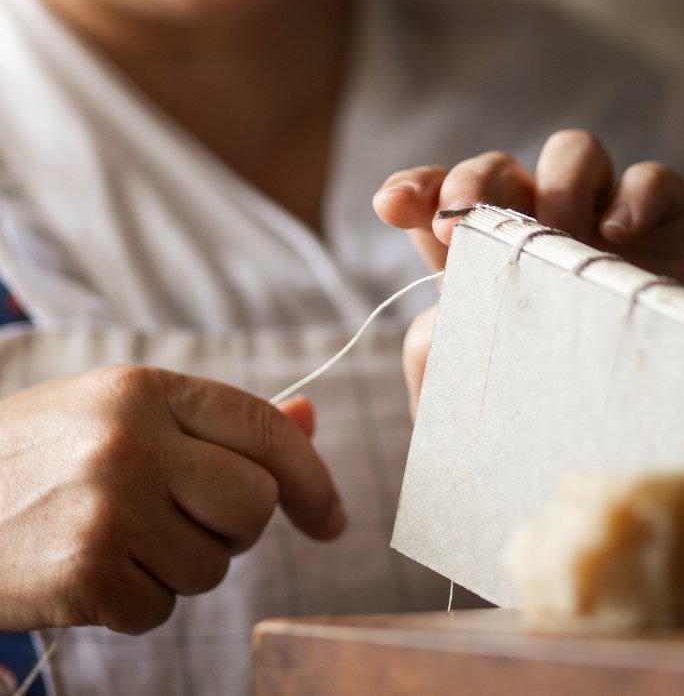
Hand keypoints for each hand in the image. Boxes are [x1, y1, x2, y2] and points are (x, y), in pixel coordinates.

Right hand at [0, 366, 342, 633]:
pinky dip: (134, 603)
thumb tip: (308, 418)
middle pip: (256, 505)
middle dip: (234, 528)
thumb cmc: (39, 455)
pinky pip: (160, 609)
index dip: (313, 478)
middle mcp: (133, 439)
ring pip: (214, 566)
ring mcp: (108, 506)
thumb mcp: (123, 412)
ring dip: (179, 567)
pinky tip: (88, 569)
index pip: (266, 430)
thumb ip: (220, 420)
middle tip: (180, 520)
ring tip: (117, 537)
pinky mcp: (84, 572)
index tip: (332, 518)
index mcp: (148, 388)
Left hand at [373, 129, 683, 412]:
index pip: (439, 201)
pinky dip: (637, 194)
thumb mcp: (464, 396)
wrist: (614, 447)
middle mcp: (533, 229)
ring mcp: (597, 222)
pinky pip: (654, 179)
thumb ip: (431, 357)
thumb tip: (436, 317)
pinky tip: (616, 236)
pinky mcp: (658, 229)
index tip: (391, 206)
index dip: (415, 189)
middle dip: (472, 182)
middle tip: (459, 226)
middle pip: (498, 167)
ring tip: (558, 238)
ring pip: (573, 151)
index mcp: (480, 258)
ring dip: (556, 182)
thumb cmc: (527, 415)